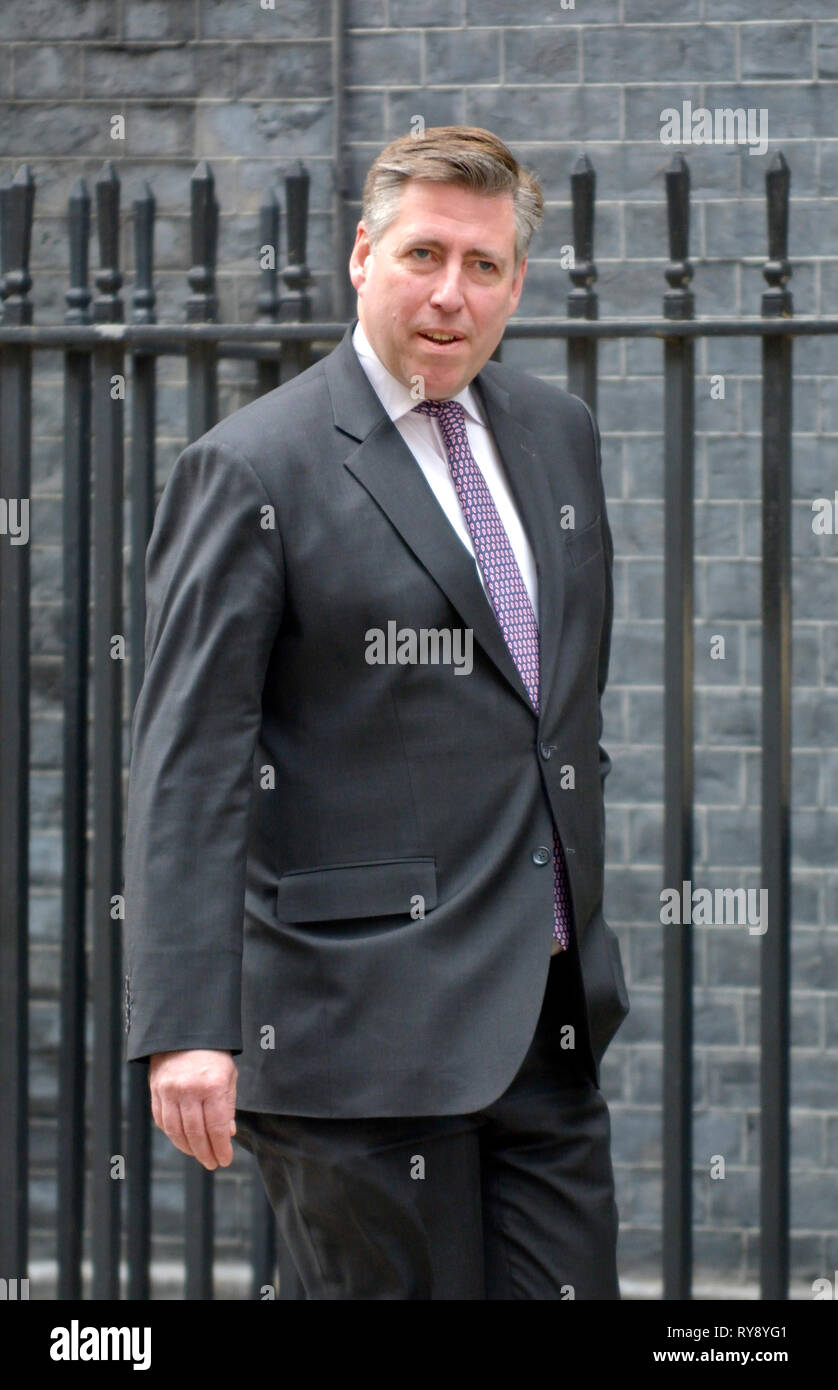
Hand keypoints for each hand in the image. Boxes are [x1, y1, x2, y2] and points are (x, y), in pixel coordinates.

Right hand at [149, 1049, 237, 1169]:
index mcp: (212, 1086)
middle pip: (196, 1133)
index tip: (225, 1160)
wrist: (185, 1033)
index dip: (221, 1148)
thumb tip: (228, 1134)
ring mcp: (169, 1091)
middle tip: (212, 1163)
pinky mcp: (156, 1091)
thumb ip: (228, 1106)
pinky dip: (172, 1135)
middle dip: (206, 1153)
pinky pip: (162, 1121)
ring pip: (176, 1131)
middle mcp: (188, 1090)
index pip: (217, 1127)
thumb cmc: (212, 1056)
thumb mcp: (228, 1077)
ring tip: (199, 1155)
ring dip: (188, 1149)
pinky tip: (182, 1140)